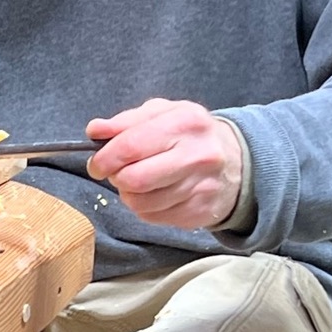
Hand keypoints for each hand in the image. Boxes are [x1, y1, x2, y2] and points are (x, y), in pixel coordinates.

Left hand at [87, 99, 243, 229]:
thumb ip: (126, 121)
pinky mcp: (199, 212)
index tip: (97, 163)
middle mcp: (197, 155)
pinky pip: (153, 217)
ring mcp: (201, 187)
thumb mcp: (162, 114)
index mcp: (185, 122)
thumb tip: (95, 131)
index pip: (131, 146)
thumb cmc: (190, 135)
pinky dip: (145, 208)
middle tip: (117, 173)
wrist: (236, 162)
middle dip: (116, 178)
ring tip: (139, 182)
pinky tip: (155, 194)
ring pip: (141, 203)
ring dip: (130, 195)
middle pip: (135, 179)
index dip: (105, 158)